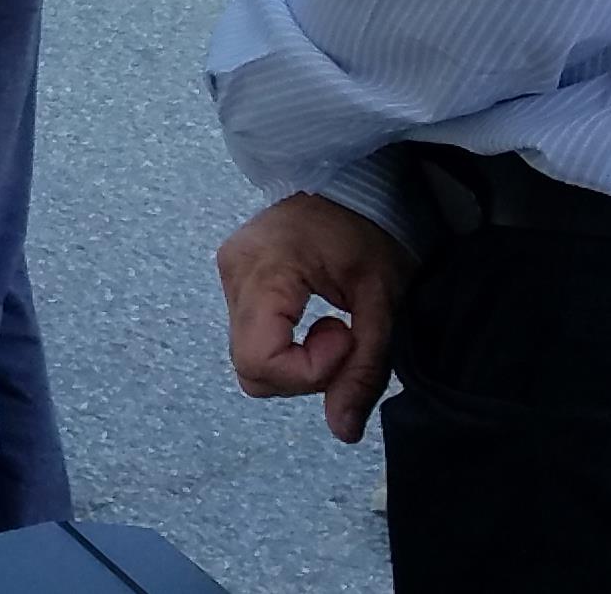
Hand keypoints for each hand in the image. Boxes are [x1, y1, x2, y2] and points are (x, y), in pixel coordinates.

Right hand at [219, 192, 415, 442]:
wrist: (354, 178)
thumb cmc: (371, 228)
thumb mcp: (382, 299)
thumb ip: (364, 368)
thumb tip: (344, 432)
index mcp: (264, 270)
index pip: (260, 361)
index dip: (309, 372)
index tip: (347, 336)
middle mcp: (233, 273)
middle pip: (251, 367)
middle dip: (304, 372)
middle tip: (344, 335)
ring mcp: (228, 274)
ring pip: (249, 357)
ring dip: (296, 360)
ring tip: (332, 324)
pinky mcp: (235, 277)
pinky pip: (251, 334)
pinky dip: (285, 342)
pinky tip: (312, 317)